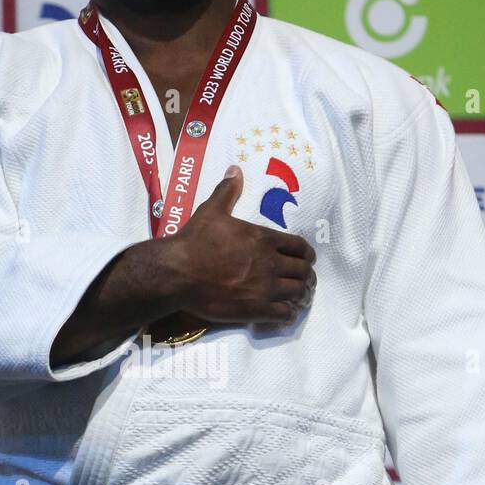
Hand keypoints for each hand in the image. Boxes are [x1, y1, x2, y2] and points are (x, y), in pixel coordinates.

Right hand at [164, 166, 316, 330]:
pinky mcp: (256, 309)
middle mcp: (270, 263)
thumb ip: (227, 191)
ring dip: (301, 295)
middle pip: (303, 271)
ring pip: (298, 293)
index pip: (300, 247)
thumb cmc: (194, 241)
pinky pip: (285, 314)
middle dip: (306, 276)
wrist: (178, 272)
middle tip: (305, 281)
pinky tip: (286, 313)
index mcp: (264, 239)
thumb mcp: (212, 210)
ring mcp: (265, 288)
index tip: (306, 260)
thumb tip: (234, 170)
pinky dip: (289, 314)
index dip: (306, 254)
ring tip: (300, 298)